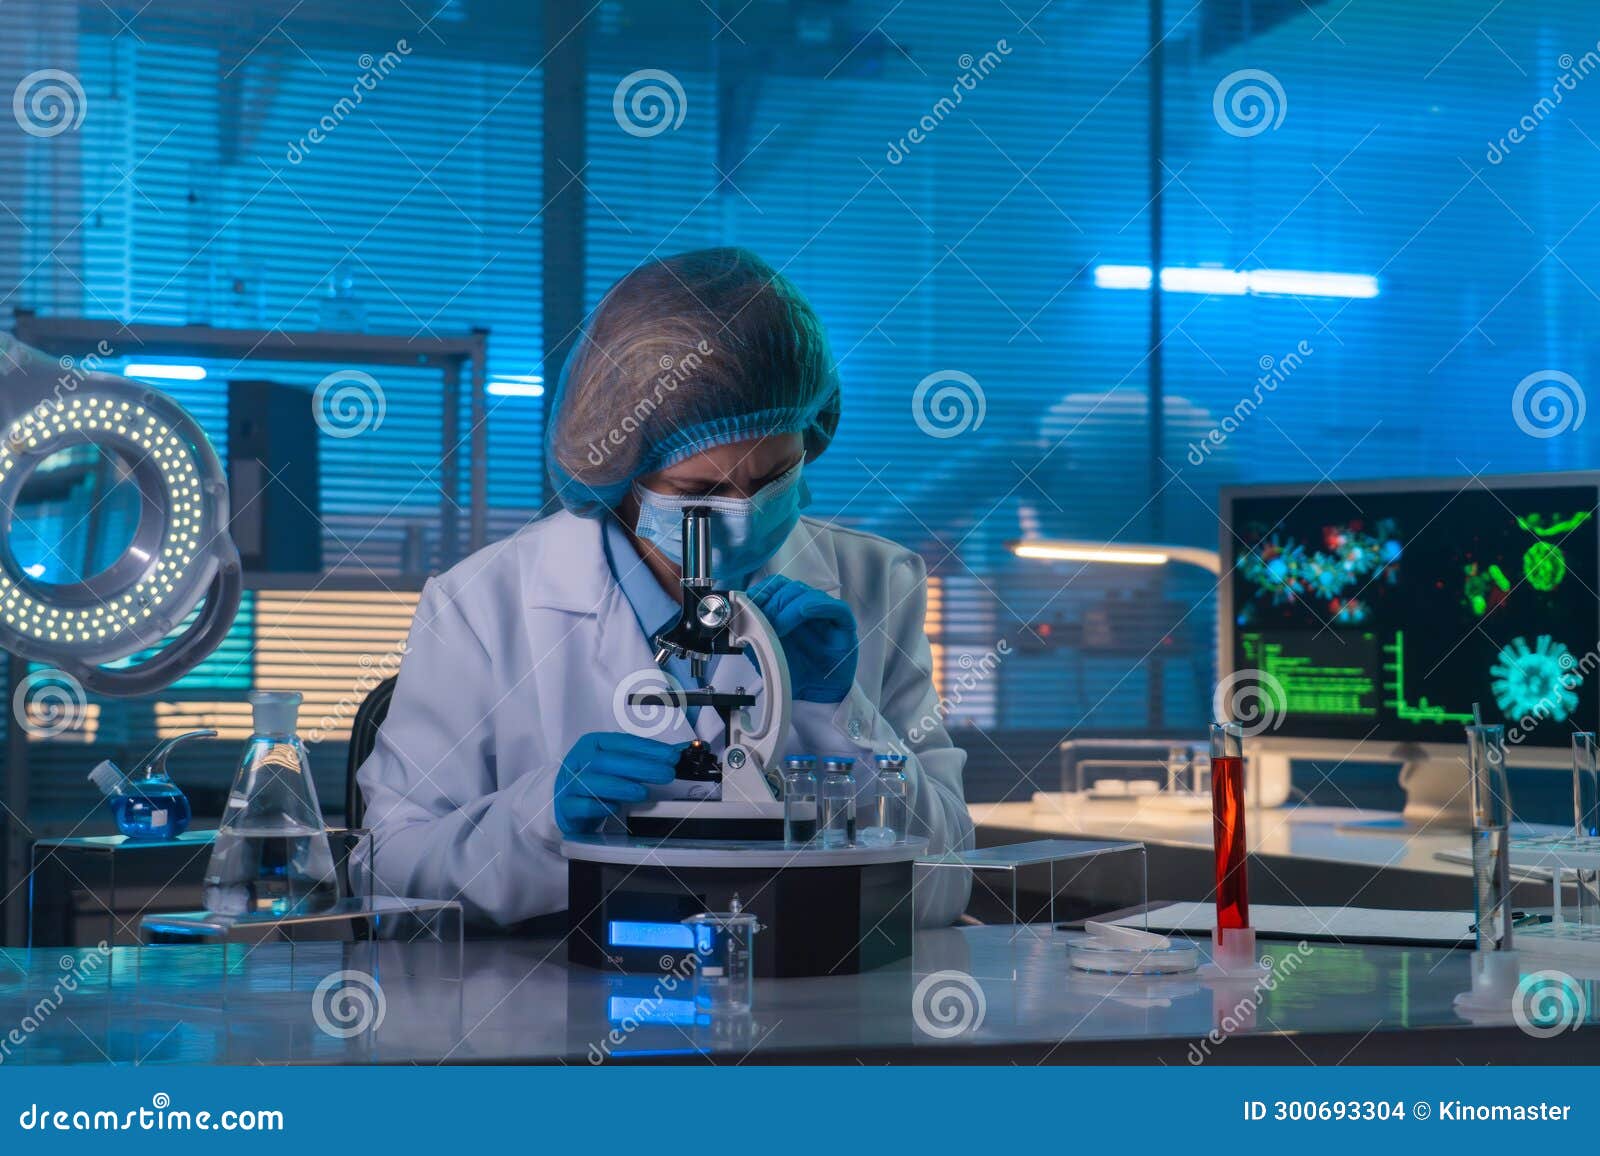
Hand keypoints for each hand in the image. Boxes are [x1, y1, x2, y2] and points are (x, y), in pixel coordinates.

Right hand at [555, 732, 682, 834]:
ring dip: (620, 786)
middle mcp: (579, 761)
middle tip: (666, 774)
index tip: (671, 755)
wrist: (565, 803)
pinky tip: (615, 808)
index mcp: (592, 745)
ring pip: (591, 782)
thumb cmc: (596, 781)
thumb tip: (673, 756)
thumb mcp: (614, 766)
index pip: (621, 742)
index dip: (647, 748)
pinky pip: (579, 806)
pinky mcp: (565, 808)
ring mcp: (570, 784)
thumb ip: (638, 760)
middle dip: (640, 767)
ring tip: (643, 792)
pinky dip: (598, 806)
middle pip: (607, 761)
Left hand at [747, 575, 858, 702]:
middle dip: (773, 603)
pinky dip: (820, 605)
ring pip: (810, 595)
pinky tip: (805, 610)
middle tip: (763, 621)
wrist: (813, 696)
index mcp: (789, 610)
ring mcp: (827, 617)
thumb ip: (753, 633)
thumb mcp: (765, 652)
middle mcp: (808, 609)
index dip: (763, 591)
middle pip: (791, 589)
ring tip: (779, 628)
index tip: (750, 603)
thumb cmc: (793, 673)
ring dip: (790, 608)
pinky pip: (837, 608)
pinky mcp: (844, 627)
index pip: (777, 586)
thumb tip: (739, 617)